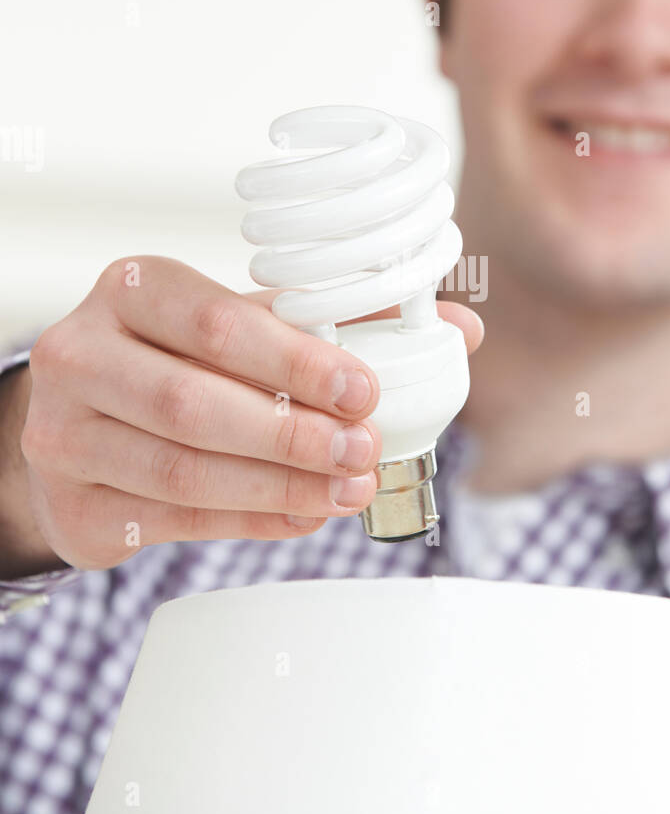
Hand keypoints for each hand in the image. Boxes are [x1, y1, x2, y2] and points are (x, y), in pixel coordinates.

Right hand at [18, 256, 482, 570]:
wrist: (81, 418)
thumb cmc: (174, 358)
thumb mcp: (244, 324)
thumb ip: (339, 323)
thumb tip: (459, 328)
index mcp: (132, 290)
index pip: (216, 323)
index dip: (298, 363)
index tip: (364, 391)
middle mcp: (81, 356)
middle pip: (194, 405)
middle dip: (294, 437)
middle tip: (362, 450)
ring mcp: (65, 436)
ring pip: (183, 472)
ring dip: (281, 489)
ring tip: (345, 490)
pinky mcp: (74, 507)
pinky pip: (174, 522)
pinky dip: (251, 523)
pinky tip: (302, 516)